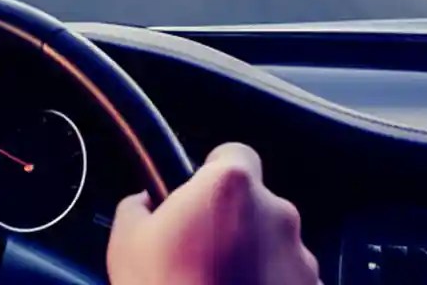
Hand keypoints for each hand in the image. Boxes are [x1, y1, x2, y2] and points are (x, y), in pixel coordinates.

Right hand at [107, 142, 320, 284]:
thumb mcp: (126, 243)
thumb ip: (140, 206)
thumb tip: (147, 203)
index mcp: (230, 187)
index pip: (234, 154)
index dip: (213, 173)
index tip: (199, 195)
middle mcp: (276, 214)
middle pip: (256, 203)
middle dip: (233, 223)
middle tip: (200, 254)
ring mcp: (300, 257)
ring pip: (274, 244)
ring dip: (252, 259)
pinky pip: (287, 279)